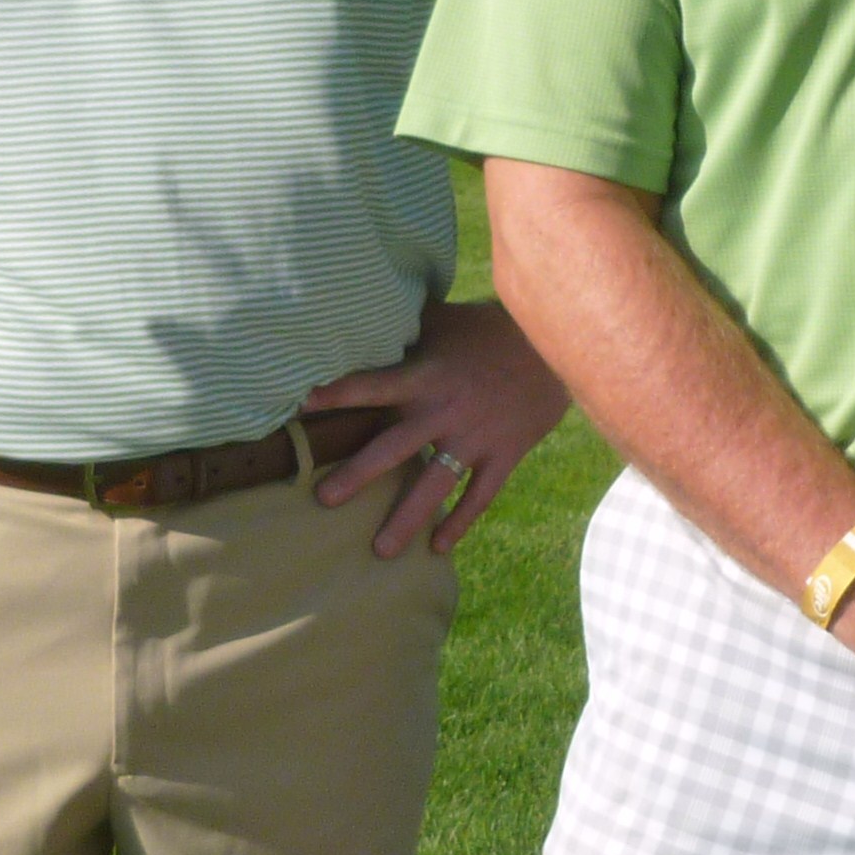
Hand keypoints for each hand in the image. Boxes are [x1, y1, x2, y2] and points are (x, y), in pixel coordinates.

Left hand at [302, 297, 571, 558]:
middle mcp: (444, 412)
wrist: (552, 348)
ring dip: (406, 519)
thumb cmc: (487, 331)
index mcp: (425, 377)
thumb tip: (362, 304)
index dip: (338, 393)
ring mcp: (474, 439)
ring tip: (380, 550)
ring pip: (435, 485)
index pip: (373, 386)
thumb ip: (404, 324)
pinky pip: (479, 496)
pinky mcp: (503, 455)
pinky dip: (460, 523)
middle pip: (394, 448)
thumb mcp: (444, 321)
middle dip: (358, 474)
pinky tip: (437, 547)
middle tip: (323, 499)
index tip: (301, 404)